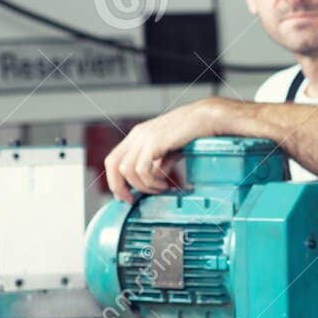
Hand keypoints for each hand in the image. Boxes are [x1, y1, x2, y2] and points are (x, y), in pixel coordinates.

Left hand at [103, 99, 222, 201]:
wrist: (204, 118)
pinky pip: (142, 170)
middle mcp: (137, 135)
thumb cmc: (191, 131)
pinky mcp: (154, 143)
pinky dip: (151, 182)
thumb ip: (160, 163)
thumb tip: (155, 178)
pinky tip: (164, 184)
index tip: (125, 194)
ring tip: (159, 189)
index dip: (115, 179)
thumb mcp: (170, 149)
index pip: (114, 159)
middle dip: (118, 186)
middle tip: (131, 200)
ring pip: (127, 170)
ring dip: (142, 186)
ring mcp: (144, 138)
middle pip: (112, 164)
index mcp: (138, 135)